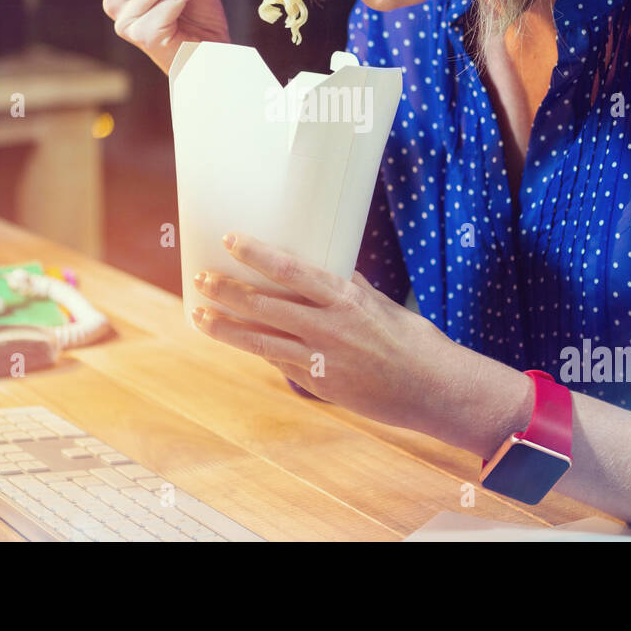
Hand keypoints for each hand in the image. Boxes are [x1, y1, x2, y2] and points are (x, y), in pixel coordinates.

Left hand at [189, 231, 472, 435]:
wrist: (432, 390)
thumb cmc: (412, 340)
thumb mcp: (381, 304)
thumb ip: (348, 287)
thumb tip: (327, 266)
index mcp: (345, 298)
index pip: (291, 270)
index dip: (256, 254)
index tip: (230, 240)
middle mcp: (327, 327)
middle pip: (264, 305)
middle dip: (227, 291)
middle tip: (201, 278)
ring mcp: (319, 359)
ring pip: (258, 341)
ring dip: (224, 326)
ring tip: (198, 314)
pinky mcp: (317, 384)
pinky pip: (276, 362)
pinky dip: (252, 348)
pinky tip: (233, 339)